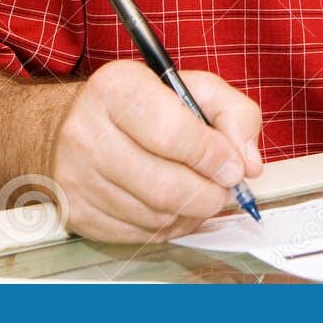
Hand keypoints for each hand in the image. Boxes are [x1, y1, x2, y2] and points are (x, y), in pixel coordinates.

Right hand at [47, 59, 262, 242]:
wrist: (79, 124)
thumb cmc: (142, 105)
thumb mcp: (194, 88)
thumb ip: (233, 114)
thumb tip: (247, 163)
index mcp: (116, 88)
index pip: (172, 133)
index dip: (212, 156)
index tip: (234, 167)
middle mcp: (86, 132)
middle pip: (165, 186)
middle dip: (209, 193)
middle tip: (223, 187)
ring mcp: (75, 176)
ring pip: (155, 216)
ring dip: (192, 212)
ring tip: (199, 193)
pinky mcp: (76, 212)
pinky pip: (139, 234)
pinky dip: (170, 226)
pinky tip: (175, 206)